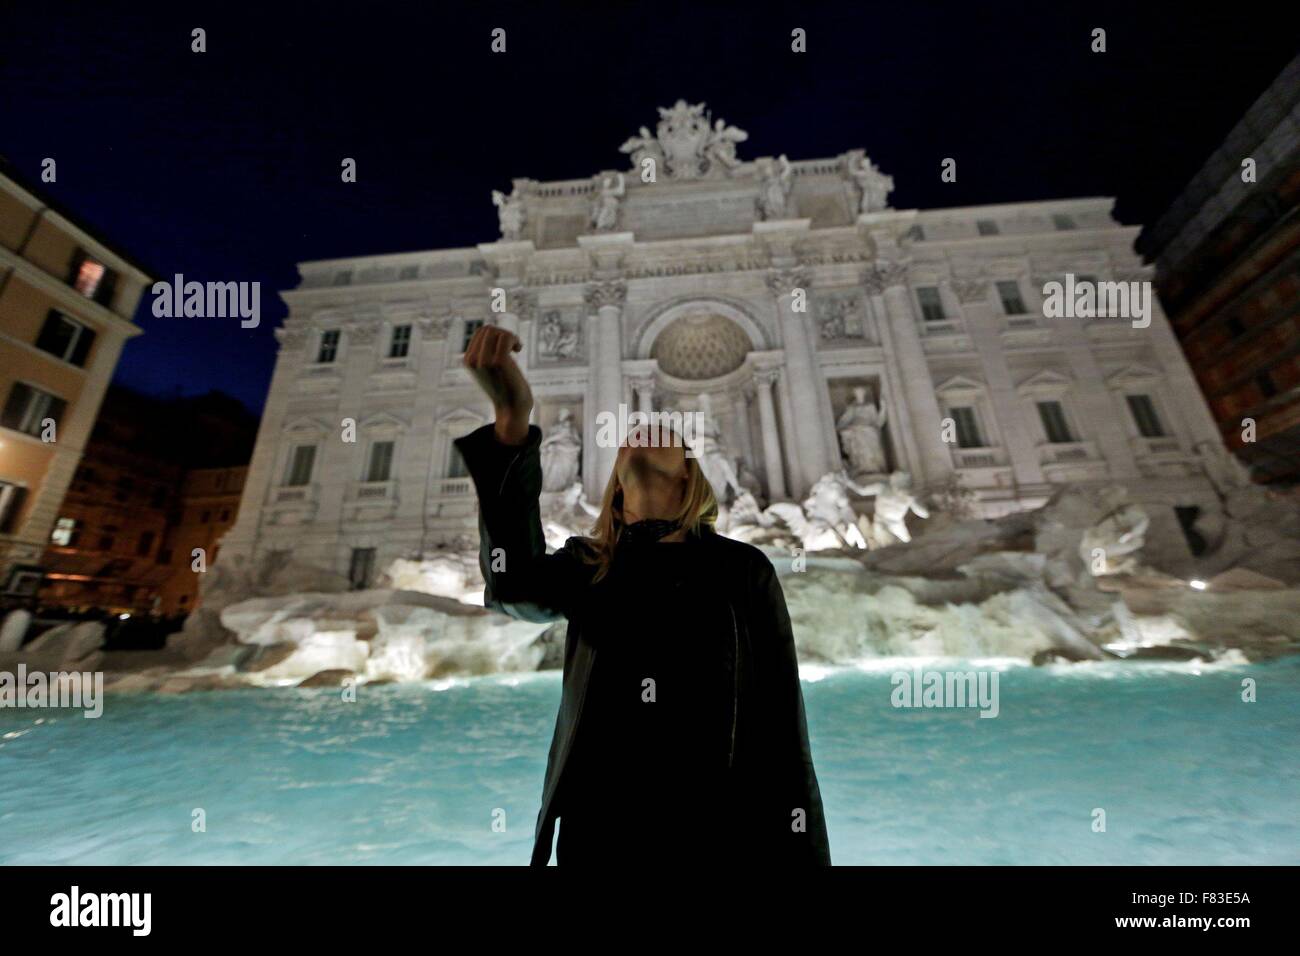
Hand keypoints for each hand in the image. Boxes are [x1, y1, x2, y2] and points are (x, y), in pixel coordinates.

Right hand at [463, 324, 532, 444]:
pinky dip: (515, 339)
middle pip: (487, 329)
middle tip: (513, 348)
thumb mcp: (489, 367)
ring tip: (516, 348)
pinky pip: (506, 337)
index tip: (507, 349)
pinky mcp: (498, 362)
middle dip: (503, 334)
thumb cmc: (505, 386)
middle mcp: (472, 360)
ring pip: (495, 331)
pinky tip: (519, 349)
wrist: (513, 408)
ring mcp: (484, 360)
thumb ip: (484, 350)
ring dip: (510, 336)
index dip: (496, 335)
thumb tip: (488, 330)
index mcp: (468, 360)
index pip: (480, 332)